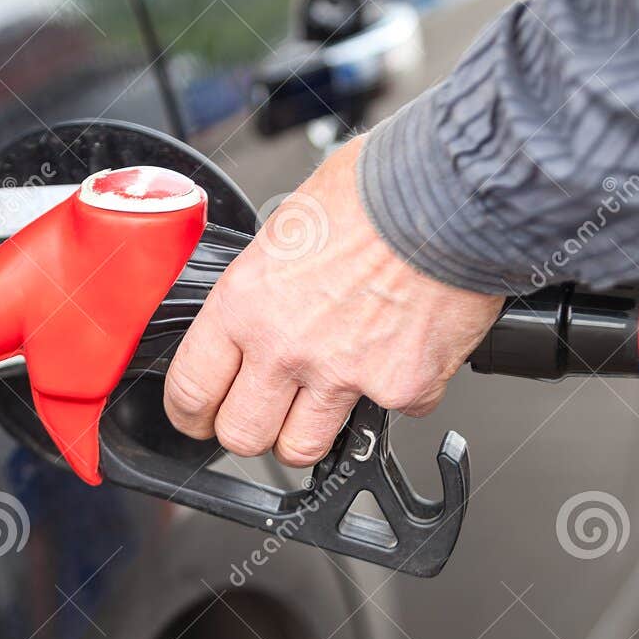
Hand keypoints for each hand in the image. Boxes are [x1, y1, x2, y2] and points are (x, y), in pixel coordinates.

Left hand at [163, 134, 503, 466]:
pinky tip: (400, 351)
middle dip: (249, 430)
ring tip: (327, 395)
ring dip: (311, 431)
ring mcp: (344, 375)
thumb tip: (260, 302)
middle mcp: (286, 347)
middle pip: (242, 435)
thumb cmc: (374, 189)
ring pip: (304, 449)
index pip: (190, 390)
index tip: (200, 415)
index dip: (190, 413)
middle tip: (264, 414)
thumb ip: (265, 282)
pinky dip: (394, 392)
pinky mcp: (400, 388)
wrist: (449, 193)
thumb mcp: (286, 226)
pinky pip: (388, 414)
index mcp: (245, 303)